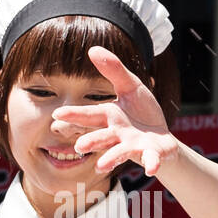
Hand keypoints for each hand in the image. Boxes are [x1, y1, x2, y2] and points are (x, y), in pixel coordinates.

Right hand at [51, 45, 176, 175]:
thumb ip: (113, 70)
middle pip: (102, 137)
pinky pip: (150, 159)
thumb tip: (92, 49)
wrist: (161, 138)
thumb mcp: (130, 87)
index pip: (89, 115)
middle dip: (91, 141)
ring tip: (101, 166)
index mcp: (110, 117)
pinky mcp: (151, 154)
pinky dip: (151, 164)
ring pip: (119, 152)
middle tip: (79, 146)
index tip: (56, 116)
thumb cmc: (141, 113)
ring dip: (111, 159)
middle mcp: (117, 134)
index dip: (73, 116)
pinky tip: (151, 169)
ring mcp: (133, 146)